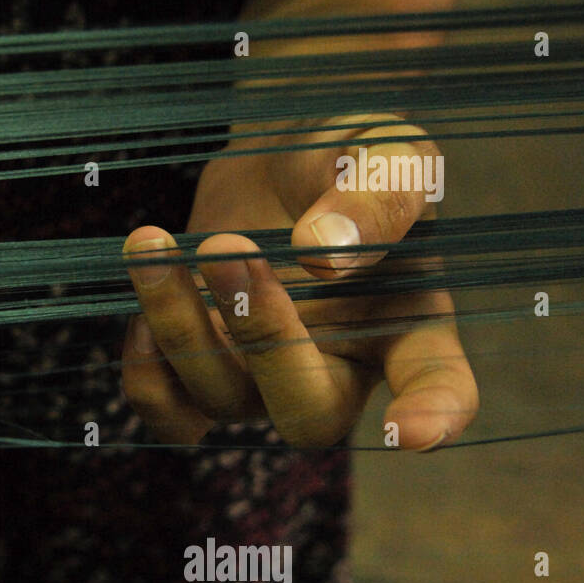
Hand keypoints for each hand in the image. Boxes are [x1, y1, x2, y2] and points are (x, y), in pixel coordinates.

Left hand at [121, 114, 478, 448]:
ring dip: (179, 327)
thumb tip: (326, 253)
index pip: (439, 385)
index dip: (434, 414)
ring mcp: (264, 382)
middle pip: (307, 415)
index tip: (413, 431)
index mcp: (410, 325)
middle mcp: (340, 370)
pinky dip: (144, 364)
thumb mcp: (383, 152)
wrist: (275, 159)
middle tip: (227, 247)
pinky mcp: (202, 376)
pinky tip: (148, 288)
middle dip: (263, 339)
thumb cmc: (347, 158)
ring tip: (152, 242)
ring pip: (222, 400)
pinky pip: (168, 411)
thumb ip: (376, 197)